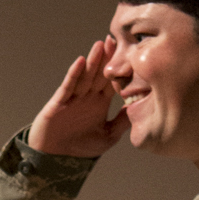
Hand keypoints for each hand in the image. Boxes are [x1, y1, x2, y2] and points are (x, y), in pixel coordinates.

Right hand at [27, 36, 130, 156]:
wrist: (56, 159)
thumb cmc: (81, 148)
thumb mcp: (108, 136)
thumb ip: (123, 122)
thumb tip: (141, 108)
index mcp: (100, 102)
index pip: (112, 81)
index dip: (120, 69)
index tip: (130, 54)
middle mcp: (87, 96)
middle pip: (99, 73)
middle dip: (107, 57)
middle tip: (116, 40)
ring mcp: (73, 97)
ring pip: (85, 76)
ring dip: (93, 60)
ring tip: (100, 44)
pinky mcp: (59, 102)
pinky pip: (68, 86)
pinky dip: (74, 74)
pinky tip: (81, 61)